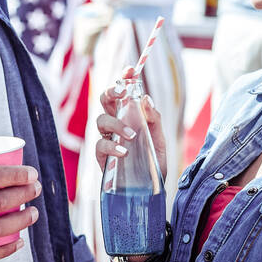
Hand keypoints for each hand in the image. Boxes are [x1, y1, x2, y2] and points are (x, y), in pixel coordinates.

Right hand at [95, 65, 166, 179]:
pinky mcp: (102, 158)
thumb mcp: (161, 141)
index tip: (131, 68)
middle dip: (111, 91)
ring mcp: (107, 140)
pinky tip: (124, 152)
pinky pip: (100, 146)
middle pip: (104, 100)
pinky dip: (112, 146)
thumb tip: (146, 98)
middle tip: (123, 91)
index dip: (124, 78)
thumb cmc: (154, 164)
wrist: (151, 192)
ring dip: (116, 124)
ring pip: (100, 120)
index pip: (123, 93)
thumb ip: (154, 120)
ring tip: (132, 136)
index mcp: (129, 117)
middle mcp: (115, 125)